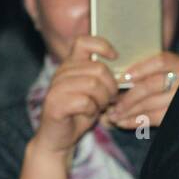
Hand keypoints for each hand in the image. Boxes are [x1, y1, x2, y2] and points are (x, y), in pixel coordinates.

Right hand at [30, 36, 120, 157]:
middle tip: (107, 99)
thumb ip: (102, 76)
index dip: (102, 46)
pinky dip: (91, 110)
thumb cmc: (79, 112)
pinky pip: (84, 101)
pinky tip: (86, 114)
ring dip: (101, 99)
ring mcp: (55, 88)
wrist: (58, 137)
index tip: (114, 57)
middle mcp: (61, 73)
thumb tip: (124, 71)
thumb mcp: (94, 90)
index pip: (84, 42)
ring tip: (96, 107)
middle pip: (98, 68)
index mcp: (71, 65)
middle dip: (110, 87)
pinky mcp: (53, 104)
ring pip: (93, 84)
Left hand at [107, 51, 178, 129]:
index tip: (122, 77)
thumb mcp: (171, 68)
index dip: (140, 69)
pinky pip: (153, 119)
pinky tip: (122, 122)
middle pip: (151, 86)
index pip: (161, 62)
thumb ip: (150, 68)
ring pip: (150, 104)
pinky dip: (135, 121)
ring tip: (112, 115)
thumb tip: (121, 77)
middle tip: (110, 102)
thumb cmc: (177, 80)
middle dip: (128, 96)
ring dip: (127, 111)